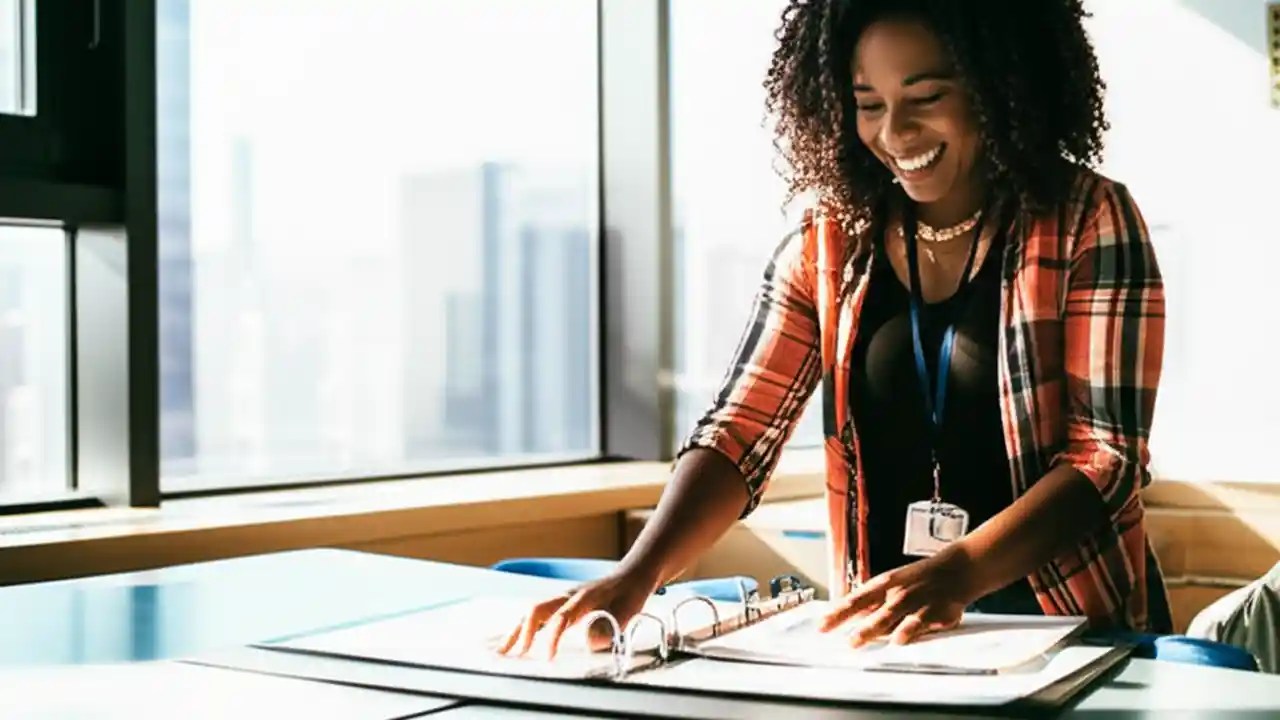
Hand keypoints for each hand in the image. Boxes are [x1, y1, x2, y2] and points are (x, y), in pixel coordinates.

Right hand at [495, 569, 655, 659]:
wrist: (631, 576)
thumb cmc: (629, 595)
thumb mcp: (626, 613)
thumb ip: (609, 628)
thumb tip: (587, 643)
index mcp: (582, 598)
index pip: (560, 619)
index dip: (551, 639)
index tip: (547, 659)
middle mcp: (567, 596)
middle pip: (536, 610)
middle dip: (523, 633)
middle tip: (517, 655)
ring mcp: (562, 598)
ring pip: (532, 612)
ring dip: (517, 631)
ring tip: (502, 651)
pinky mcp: (561, 604)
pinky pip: (537, 614)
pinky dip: (523, 628)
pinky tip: (515, 641)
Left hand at [818, 546, 979, 646]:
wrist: (956, 569)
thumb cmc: (919, 580)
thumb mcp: (892, 584)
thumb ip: (873, 603)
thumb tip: (846, 617)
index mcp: (884, 584)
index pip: (855, 599)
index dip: (838, 613)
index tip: (822, 627)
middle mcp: (897, 591)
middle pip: (871, 609)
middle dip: (853, 624)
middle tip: (839, 638)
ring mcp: (915, 600)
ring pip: (890, 615)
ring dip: (872, 628)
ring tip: (857, 640)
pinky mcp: (935, 611)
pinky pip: (919, 622)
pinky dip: (908, 630)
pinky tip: (898, 640)